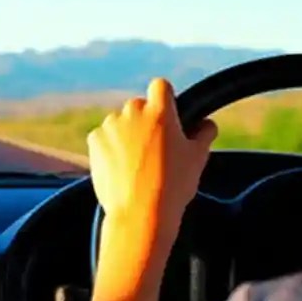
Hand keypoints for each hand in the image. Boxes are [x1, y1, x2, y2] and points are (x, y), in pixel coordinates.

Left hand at [88, 78, 217, 255]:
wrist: (140, 213)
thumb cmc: (173, 186)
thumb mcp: (197, 159)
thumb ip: (204, 134)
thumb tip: (207, 124)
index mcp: (160, 111)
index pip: (161, 86)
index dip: (164, 99)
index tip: (167, 115)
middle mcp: (133, 112)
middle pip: (138, 106)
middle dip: (144, 121)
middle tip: (153, 148)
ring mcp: (111, 125)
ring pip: (119, 123)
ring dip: (125, 134)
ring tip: (135, 164)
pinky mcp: (94, 140)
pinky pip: (103, 138)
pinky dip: (109, 148)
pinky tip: (120, 169)